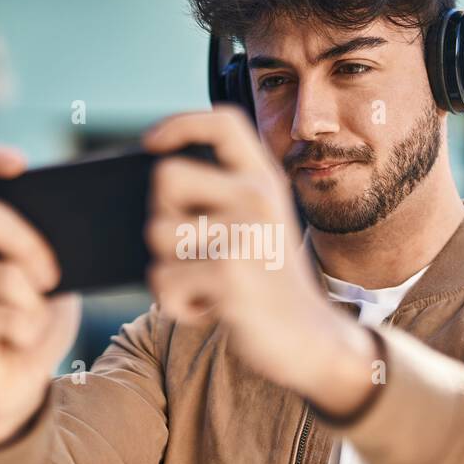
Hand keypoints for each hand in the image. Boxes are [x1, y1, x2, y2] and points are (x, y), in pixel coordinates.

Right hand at [0, 146, 81, 445]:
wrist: (16, 385)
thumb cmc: (37, 325)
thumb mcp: (59, 281)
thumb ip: (61, 251)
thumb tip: (92, 225)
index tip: (18, 165)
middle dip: (33, 246)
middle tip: (52, 278)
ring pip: (5, 275)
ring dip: (35, 304)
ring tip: (30, 322)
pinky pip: (5, 315)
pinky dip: (27, 331)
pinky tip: (17, 341)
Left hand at [143, 105, 377, 415]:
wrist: (312, 340)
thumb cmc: (270, 283)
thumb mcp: (260, 226)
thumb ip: (223, 196)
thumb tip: (156, 180)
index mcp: (265, 180)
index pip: (222, 123)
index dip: (181, 124)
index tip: (151, 143)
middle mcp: (257, 198)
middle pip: (166, 177)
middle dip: (163, 216)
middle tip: (194, 250)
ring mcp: (244, 234)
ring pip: (158, 234)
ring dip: (170, 269)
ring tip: (207, 283)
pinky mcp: (228, 276)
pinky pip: (162, 279)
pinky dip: (175, 303)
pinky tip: (210, 308)